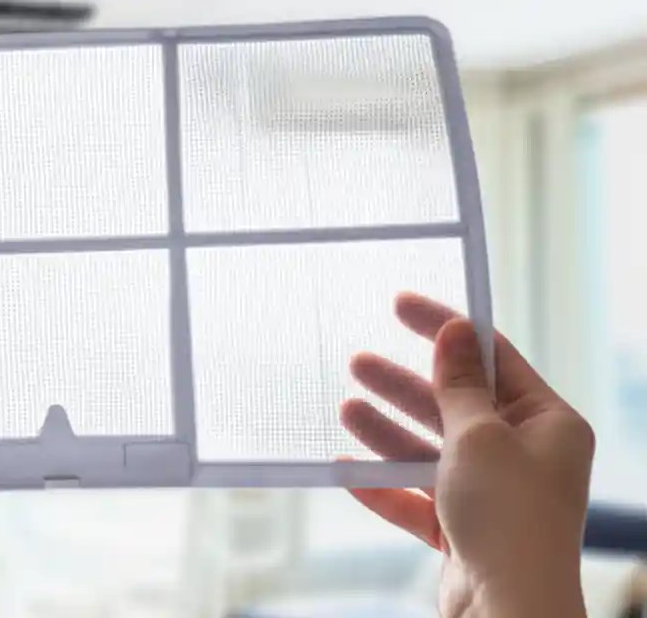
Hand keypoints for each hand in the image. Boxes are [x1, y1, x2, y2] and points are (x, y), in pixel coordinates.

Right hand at [342, 293, 593, 617]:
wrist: (507, 608)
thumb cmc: (508, 517)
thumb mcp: (478, 434)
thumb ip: (459, 384)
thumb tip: (455, 332)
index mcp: (547, 423)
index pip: (492, 359)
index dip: (445, 330)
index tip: (400, 304)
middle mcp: (524, 456)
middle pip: (454, 406)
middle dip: (404, 386)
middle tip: (358, 362)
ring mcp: (493, 494)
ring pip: (430, 451)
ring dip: (387, 432)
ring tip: (345, 408)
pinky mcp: (464, 530)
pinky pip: (416, 497)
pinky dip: (383, 484)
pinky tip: (346, 469)